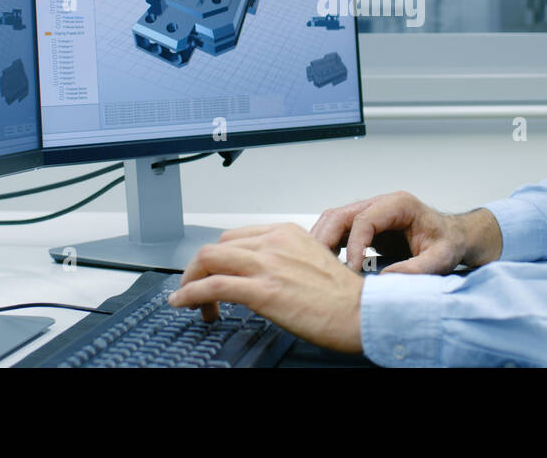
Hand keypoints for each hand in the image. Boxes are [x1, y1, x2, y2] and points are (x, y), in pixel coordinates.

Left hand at [168, 223, 363, 353]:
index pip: (234, 237)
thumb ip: (283, 260)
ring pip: (208, 260)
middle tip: (197, 290)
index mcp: (286, 233)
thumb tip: (260, 274)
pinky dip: (191, 294)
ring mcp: (267, 265)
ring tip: (190, 301)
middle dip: (199, 269)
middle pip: (216, 246)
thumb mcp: (311, 261)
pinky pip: (213, 286)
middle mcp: (274, 243)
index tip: (212, 273)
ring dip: (191, 282)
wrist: (361, 312)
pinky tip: (185, 303)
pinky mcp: (263, 291)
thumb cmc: (343, 296)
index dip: (216, 258)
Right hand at [309, 191, 500, 274]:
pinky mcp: (366, 225)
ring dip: (322, 241)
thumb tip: (386, 280)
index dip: (355, 245)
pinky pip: (339, 230)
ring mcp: (371, 212)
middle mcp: (380, 204)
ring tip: (318, 266)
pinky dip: (329, 245)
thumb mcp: (440, 258)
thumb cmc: (448, 243)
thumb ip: (417, 268)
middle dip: (326, 239)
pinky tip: (327, 264)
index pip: (364, 219)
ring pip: (334, 220)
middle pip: (340, 214)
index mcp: (399, 204)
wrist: (453, 237)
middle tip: (321, 266)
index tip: (353, 269)